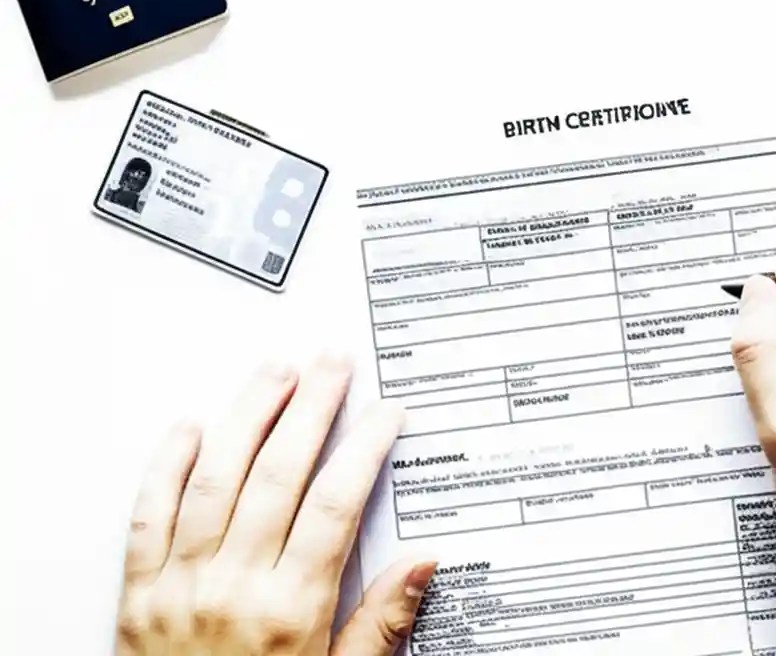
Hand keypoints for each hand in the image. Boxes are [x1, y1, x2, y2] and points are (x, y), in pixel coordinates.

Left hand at [115, 356, 433, 654]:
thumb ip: (381, 623)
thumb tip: (423, 565)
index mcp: (290, 610)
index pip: (336, 504)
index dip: (364, 447)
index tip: (386, 415)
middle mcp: (233, 587)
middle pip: (277, 473)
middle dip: (311, 408)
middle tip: (333, 365)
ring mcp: (179, 585)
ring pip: (214, 476)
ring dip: (247, 415)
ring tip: (274, 374)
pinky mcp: (137, 592)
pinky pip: (148, 512)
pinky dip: (168, 463)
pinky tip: (191, 427)